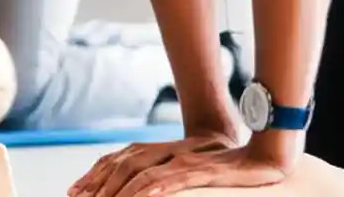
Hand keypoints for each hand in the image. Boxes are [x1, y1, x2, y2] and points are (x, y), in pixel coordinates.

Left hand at [70, 132, 296, 196]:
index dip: (95, 173)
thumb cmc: (230, 170)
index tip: (75, 190)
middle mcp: (171, 152)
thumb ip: (166, 181)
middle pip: (124, 162)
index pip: (121, 158)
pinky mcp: (205, 171)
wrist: (268, 159)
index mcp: (164, 151)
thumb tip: (143, 192)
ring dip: (119, 189)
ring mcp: (187, 160)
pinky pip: (175, 180)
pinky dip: (156, 189)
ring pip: (144, 173)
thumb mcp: (192, 175)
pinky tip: (142, 196)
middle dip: (98, 182)